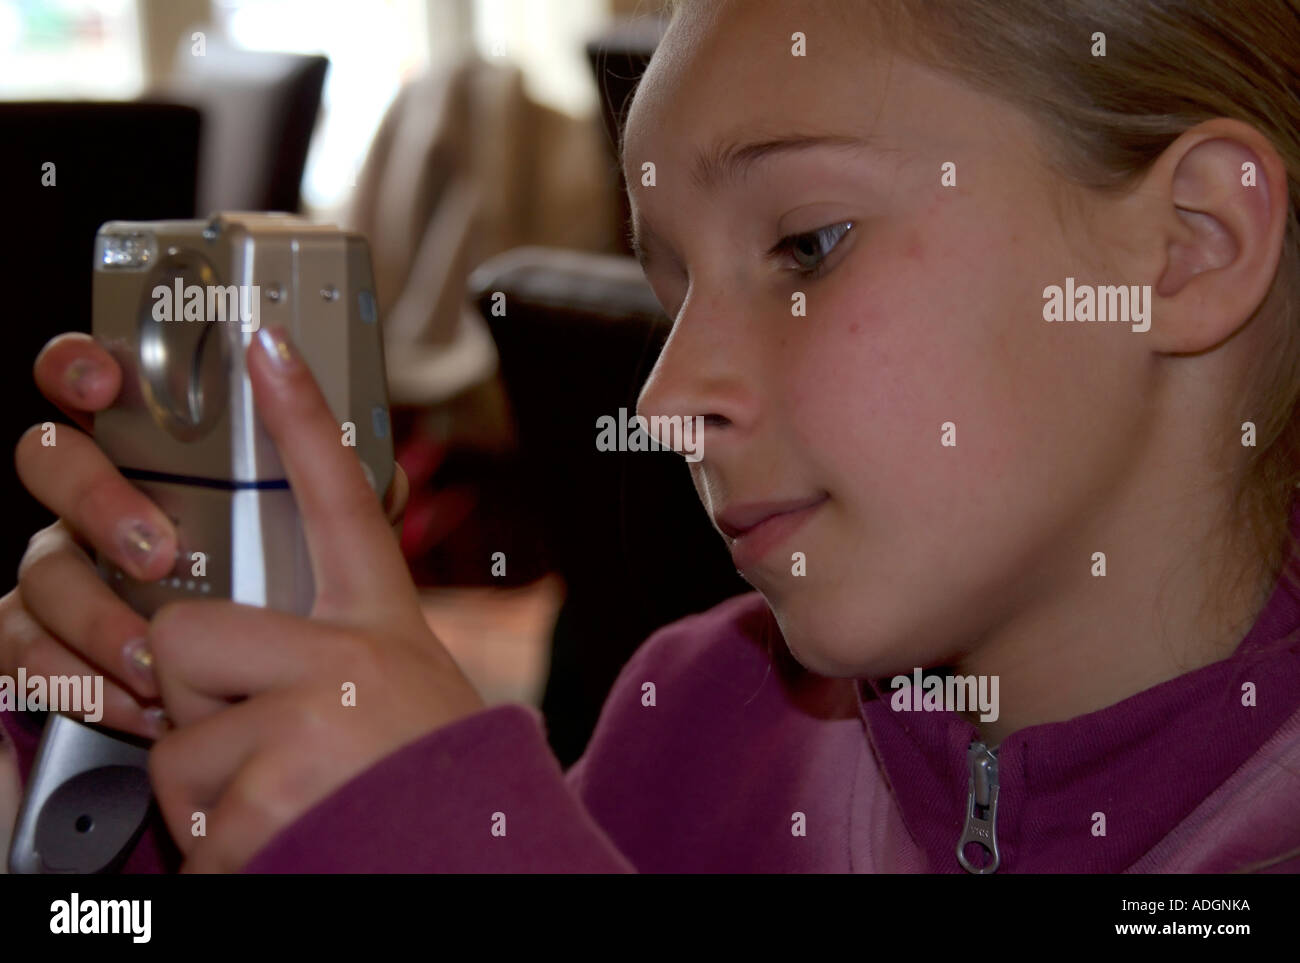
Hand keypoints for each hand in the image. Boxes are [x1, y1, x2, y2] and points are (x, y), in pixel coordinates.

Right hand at [1, 331, 409, 742]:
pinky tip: (133, 700)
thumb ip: (349, 499)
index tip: (105, 383)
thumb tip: (386, 476)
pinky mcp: (42, 640)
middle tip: (160, 552)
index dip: (82, 367)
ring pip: (38, 570)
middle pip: (49, 461)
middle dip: (96, 499)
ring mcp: (64, 567)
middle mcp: (98, 500)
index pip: (96, 384)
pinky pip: (24, 653)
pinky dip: (75, 681)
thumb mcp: (332, 542)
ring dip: (94, 614)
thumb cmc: (291, 598)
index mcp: (157, 455)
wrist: (263, 699)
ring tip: (152, 657)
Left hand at [146, 327, 484, 871]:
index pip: (342, 499)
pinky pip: (186, 826)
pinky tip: (289, 847)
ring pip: (174, 746)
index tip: (267, 343)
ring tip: (292, 808)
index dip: (303, 415)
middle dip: (194, 704)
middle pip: (186, 638)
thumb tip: (200, 646)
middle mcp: (353, 660)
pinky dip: (221, 855)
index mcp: (381, 625)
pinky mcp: (274, 800)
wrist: (479, 861)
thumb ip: (323, 653)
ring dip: (210, 796)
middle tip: (264, 745)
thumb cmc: (430, 779)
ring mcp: (313, 726)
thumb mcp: (400, 690)